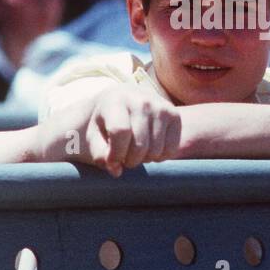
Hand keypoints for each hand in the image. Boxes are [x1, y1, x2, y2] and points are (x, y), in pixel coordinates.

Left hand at [41, 86, 181, 176]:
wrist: (124, 100)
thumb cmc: (105, 122)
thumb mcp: (94, 136)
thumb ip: (100, 155)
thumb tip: (116, 170)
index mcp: (116, 99)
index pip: (120, 132)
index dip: (115, 154)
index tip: (111, 161)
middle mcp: (142, 99)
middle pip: (139, 146)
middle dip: (129, 160)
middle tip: (124, 156)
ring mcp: (161, 106)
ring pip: (155, 151)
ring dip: (144, 159)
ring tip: (135, 151)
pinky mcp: (175, 115)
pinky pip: (171, 150)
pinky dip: (159, 157)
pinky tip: (150, 148)